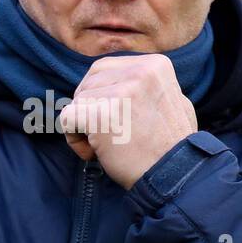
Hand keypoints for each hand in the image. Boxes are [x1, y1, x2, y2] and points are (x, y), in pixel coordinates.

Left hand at [57, 54, 197, 189]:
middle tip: (111, 135)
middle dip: (91, 109)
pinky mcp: (100, 114)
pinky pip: (66, 118)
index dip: (102, 96)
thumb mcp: (171, 101)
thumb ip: (147, 86)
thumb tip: (118, 79)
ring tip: (108, 146)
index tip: (117, 120)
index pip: (105, 69)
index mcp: (155, 65)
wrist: (174, 177)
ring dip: (84, 127)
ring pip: (77, 101)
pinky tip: (95, 153)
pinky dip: (74, 139)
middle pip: (88, 83)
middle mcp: (139, 72)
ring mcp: (120, 92)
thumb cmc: (170, 147)